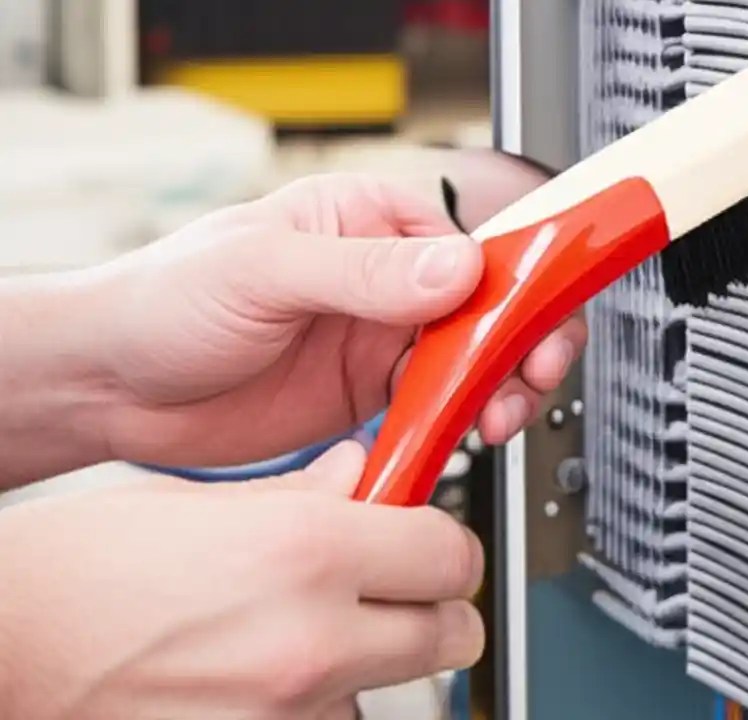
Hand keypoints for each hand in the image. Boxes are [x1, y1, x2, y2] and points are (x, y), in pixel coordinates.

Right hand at [0, 441, 482, 718]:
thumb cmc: (73, 577)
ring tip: (294, 638)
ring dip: (365, 665)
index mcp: (303, 550)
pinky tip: (257, 678)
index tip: (430, 545)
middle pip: (449, 633)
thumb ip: (304, 495)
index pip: (451, 555)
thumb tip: (362, 477)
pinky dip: (312, 706)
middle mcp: (308, 639)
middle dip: (431, 610)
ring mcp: (285, 713)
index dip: (443, 547)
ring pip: (386, 688)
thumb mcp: (197, 504)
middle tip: (395, 594)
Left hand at [81, 156, 582, 468]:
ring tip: (495, 416)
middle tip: (530, 377)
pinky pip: (437, 407)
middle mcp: (387, 279)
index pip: (474, 244)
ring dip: (500, 390)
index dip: (520, 282)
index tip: (539, 318)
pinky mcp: (370, 396)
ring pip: (476, 361)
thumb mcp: (264, 270)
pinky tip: (457, 436)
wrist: (112, 388)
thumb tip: (456, 268)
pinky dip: (458, 425)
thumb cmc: (164, 300)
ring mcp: (382, 340)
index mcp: (369, 221)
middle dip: (525, 342)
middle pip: (492, 306)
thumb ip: (364, 272)